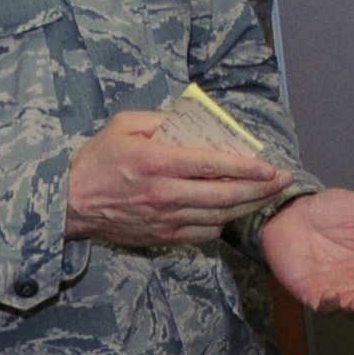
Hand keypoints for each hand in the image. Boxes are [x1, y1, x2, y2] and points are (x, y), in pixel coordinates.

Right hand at [66, 109, 291, 246]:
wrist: (69, 202)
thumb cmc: (98, 159)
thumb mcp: (125, 125)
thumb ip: (163, 118)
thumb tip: (199, 118)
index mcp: (157, 162)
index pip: (213, 166)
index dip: (247, 167)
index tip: (271, 166)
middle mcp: (166, 194)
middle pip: (226, 196)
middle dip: (261, 189)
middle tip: (284, 180)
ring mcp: (167, 219)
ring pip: (221, 217)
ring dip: (250, 206)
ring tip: (270, 194)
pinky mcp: (164, 237)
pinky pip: (205, 233)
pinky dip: (225, 222)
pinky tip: (236, 210)